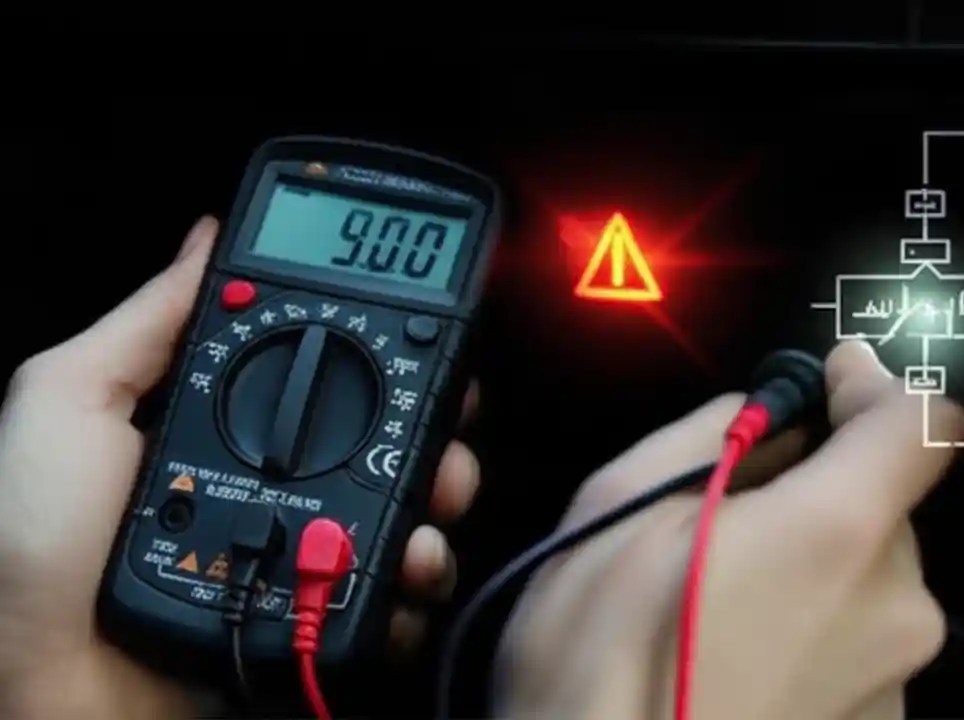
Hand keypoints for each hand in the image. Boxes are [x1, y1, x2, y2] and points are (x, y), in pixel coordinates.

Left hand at [0, 217, 480, 718]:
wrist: (51, 689)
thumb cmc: (32, 552)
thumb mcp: (69, 405)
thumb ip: (147, 322)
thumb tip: (207, 239)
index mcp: (231, 429)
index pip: (327, 369)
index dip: (383, 345)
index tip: (419, 329)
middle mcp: (282, 486)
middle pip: (393, 435)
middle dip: (438, 421)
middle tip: (446, 420)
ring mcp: (310, 553)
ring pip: (416, 510)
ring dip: (443, 495)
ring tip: (431, 499)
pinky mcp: (328, 618)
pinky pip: (403, 592)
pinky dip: (424, 576)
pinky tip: (408, 566)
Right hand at [495, 340, 963, 719]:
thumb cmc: (597, 663)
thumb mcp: (621, 509)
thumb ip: (715, 434)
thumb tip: (773, 420)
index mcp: (837, 533)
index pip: (923, 420)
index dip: (876, 387)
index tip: (830, 384)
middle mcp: (895, 606)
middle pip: (885, 507)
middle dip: (821, 491)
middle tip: (732, 520)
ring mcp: (896, 682)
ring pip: (867, 580)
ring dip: (812, 567)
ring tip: (722, 605)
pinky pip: (857, 644)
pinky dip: (813, 630)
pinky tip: (741, 660)